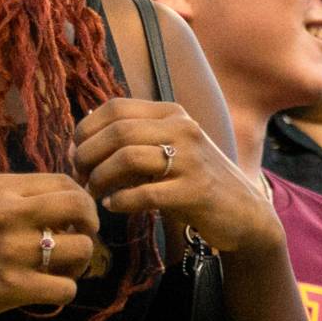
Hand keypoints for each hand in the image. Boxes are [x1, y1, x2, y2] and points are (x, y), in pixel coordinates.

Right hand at [0, 173, 102, 320]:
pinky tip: (47, 291)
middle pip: (81, 207)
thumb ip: (20, 198)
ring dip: (80, 263)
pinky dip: (64, 291)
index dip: (82, 200)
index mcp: (2, 188)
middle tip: (80, 240)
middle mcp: (9, 213)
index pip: (66, 182)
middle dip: (90, 225)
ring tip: (61, 270)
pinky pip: (67, 287)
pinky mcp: (14, 286)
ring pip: (82, 248)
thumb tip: (70, 202)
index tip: (77, 218)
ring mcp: (12, 250)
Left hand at [73, 100, 283, 257]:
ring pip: (126, 158)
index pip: (116, 107)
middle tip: (81, 177)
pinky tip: (114, 207)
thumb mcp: (170, 149)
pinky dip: (120, 201)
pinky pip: (144, 193)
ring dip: (100, 179)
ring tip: (95, 193)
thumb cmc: (194, 182)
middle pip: (117, 131)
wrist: (244, 213)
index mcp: (173, 114)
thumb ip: (134, 140)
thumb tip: (80, 142)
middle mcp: (184, 129)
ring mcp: (191, 160)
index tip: (77, 153)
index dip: (87, 129)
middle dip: (88, 156)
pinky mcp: (195, 192)